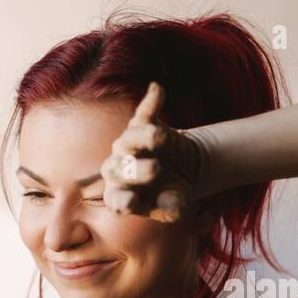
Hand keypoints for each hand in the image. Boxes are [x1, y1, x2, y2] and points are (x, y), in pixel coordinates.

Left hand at [101, 82, 208, 222]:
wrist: (181, 170)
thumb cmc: (171, 194)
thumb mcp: (175, 204)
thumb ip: (172, 207)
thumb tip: (177, 206)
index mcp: (119, 196)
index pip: (115, 200)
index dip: (122, 202)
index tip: (131, 203)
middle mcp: (116, 170)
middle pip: (115, 170)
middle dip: (134, 171)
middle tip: (156, 170)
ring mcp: (127, 146)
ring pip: (127, 141)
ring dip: (142, 138)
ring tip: (159, 136)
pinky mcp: (142, 125)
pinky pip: (144, 112)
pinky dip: (151, 101)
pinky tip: (158, 90)